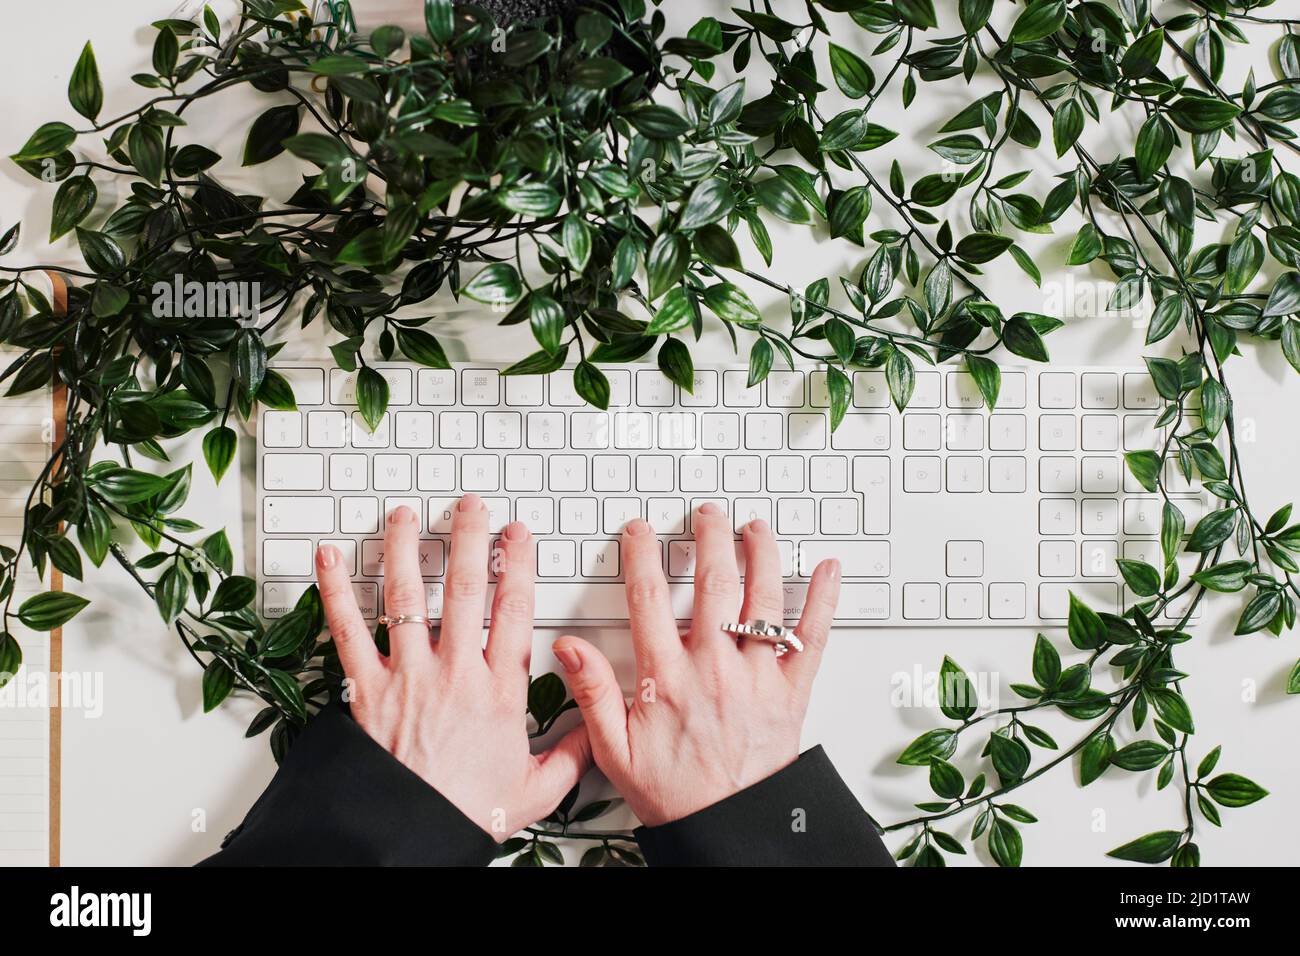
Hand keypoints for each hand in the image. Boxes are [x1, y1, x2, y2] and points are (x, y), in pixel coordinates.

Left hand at [314, 494, 590, 840]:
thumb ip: (572, 754)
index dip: (518, 565)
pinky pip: (348, 630)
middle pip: (465, 590)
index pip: (515, 611)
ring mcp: (408, 675)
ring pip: (407, 598)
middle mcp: (455, 673)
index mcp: (499, 691)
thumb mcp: (536, 789)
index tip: (517, 536)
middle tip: (470, 507)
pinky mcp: (367, 688)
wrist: (408, 833)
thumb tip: (599, 733)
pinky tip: (328, 559)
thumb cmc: (465, 811)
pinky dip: (334, 591)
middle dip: (469, 539)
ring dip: (405, 549)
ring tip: (405, 516)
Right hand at [552, 503, 840, 826]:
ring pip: (761, 598)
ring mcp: (756, 675)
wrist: (730, 825)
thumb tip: (568, 647)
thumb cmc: (677, 793)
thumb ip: (592, 692)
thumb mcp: (615, 749)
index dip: (641, 556)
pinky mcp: (791, 691)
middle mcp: (714, 667)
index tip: (639, 531)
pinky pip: (813, 638)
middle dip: (709, 539)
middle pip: (713, 583)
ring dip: (760, 553)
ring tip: (755, 527)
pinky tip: (828, 569)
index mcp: (668, 677)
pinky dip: (823, 599)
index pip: (649, 598)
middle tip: (707, 514)